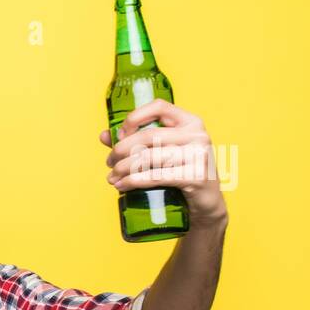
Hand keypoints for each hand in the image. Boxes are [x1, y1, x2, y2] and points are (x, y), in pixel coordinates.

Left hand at [101, 99, 227, 226]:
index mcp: (190, 122)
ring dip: (123, 168)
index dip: (134, 118)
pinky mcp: (196, 176)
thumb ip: (134, 141)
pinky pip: (156, 176)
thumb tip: (104, 136)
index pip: (159, 106)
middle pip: (149, 135)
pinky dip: (133, 181)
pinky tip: (122, 185)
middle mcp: (197, 135)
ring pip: (149, 157)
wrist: (206, 203)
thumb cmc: (180, 173)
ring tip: (112, 177)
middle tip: (109, 162)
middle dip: (121, 149)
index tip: (119, 135)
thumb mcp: (162, 153)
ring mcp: (199, 155)